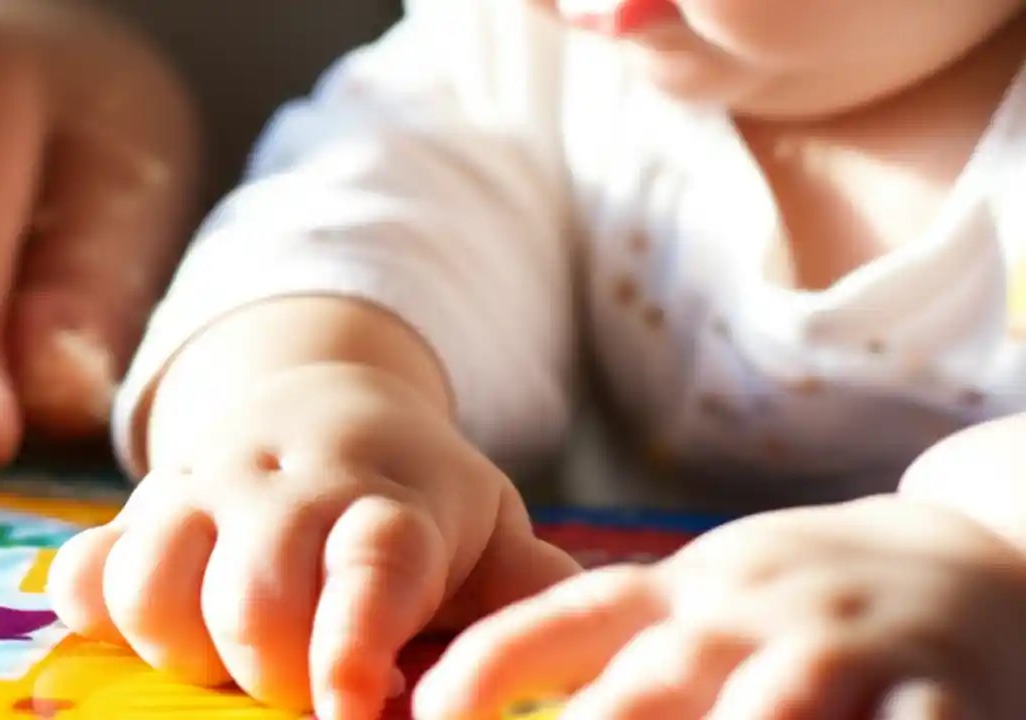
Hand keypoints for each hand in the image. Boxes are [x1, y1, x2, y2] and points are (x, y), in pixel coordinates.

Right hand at [47, 364, 580, 717]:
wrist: (325, 405)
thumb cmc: (416, 498)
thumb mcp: (487, 533)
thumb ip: (527, 598)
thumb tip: (582, 677)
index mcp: (388, 499)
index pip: (370, 567)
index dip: (354, 648)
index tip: (350, 713)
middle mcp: (288, 485)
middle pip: (253, 600)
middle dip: (274, 674)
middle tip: (307, 686)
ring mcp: (205, 489)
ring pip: (155, 588)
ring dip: (187, 653)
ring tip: (236, 658)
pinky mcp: (142, 502)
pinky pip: (87, 570)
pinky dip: (101, 612)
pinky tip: (156, 624)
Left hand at [415, 496, 1025, 719]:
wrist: (980, 562)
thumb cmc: (807, 603)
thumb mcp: (713, 602)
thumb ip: (621, 652)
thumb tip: (475, 701)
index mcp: (682, 592)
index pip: (557, 621)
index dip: (479, 671)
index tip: (421, 717)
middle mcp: (748, 618)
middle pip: (636, 701)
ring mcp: (842, 655)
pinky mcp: (938, 701)